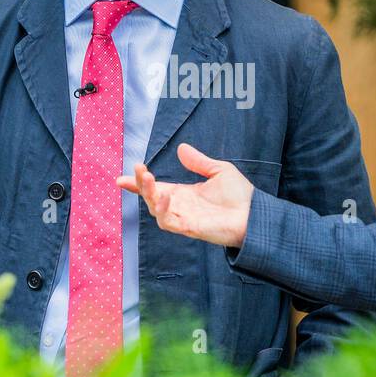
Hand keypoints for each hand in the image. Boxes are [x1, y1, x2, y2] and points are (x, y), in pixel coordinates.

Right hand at [116, 143, 254, 247]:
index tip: (120, 178)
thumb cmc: (240, 196)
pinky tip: (166, 195)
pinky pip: (169, 222)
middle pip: (151, 197)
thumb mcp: (218, 171)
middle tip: (139, 169)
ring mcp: (183, 218)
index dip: (138, 183)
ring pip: (155, 209)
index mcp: (183, 194)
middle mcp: (180, 206)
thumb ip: (199, 161)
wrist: (255, 214)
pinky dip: (163, 210)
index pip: (155, 188)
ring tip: (149, 178)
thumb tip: (181, 148)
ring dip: (149, 194)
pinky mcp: (189, 228)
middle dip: (140, 184)